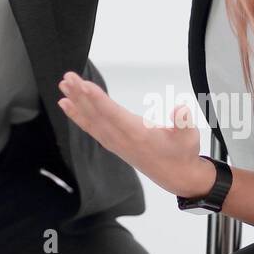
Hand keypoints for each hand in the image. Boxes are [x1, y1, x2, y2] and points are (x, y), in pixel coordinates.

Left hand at [57, 71, 212, 197]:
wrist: (176, 176)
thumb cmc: (182, 151)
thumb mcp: (189, 136)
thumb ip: (184, 123)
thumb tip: (181, 109)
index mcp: (138, 135)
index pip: (114, 115)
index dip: (98, 100)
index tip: (84, 85)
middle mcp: (121, 139)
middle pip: (96, 114)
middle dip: (81, 95)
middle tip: (68, 77)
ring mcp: (114, 142)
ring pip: (90, 119)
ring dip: (76, 101)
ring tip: (63, 84)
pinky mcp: (111, 142)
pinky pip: (90, 127)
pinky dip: (76, 115)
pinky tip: (66, 103)